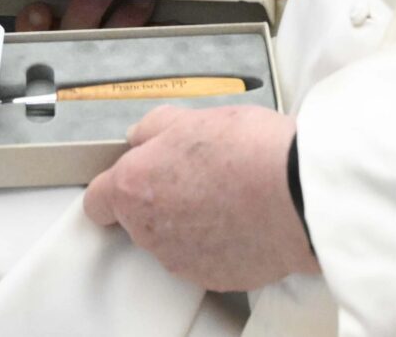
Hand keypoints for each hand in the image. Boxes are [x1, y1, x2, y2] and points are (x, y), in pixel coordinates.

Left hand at [84, 107, 315, 290]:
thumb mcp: (192, 117)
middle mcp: (151, 232)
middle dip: (161, 198)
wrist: (297, 193)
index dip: (113, 186)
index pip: (97, 201)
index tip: (130, 178)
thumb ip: (154, 128)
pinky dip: (217, 242)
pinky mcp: (214, 277)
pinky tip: (241, 218)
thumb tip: (142, 136)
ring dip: (190, 221)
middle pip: (140, 219)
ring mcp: (182, 260)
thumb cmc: (248, 152)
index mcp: (135, 188)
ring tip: (226, 193)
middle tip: (196, 173)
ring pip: (173, 240)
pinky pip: (205, 258)